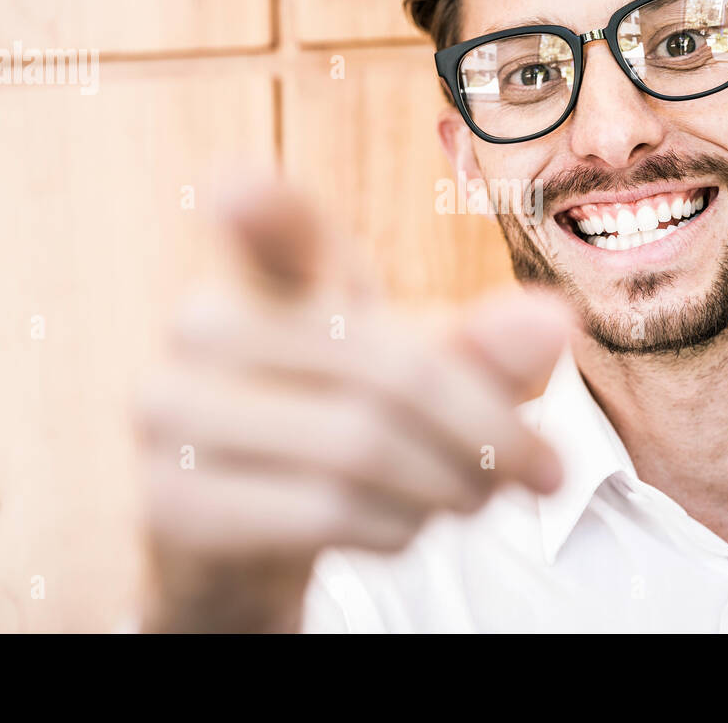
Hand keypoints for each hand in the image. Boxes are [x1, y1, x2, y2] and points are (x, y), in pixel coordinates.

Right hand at [135, 173, 569, 631]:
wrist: (247, 535)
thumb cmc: (337, 425)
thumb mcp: (413, 375)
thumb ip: (481, 346)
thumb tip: (556, 323)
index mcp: (263, 270)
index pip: (265, 221)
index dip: (253, 204)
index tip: (237, 191)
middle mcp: (202, 325)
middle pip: (390, 370)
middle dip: (491, 432)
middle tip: (546, 469)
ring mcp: (172, 413)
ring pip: (362, 449)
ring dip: (452, 488)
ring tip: (475, 497)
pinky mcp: (171, 502)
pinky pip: (324, 513)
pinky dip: (396, 530)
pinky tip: (405, 526)